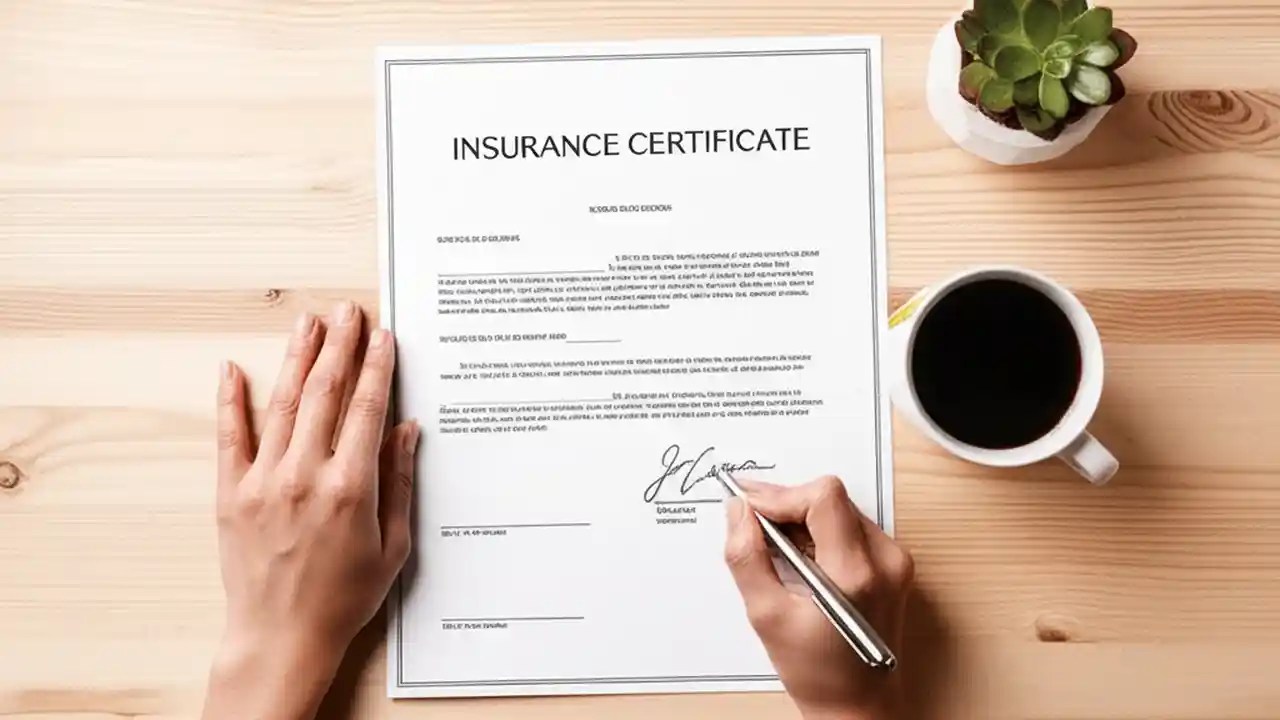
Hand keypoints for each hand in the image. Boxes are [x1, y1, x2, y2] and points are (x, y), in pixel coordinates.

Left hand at [203, 302, 417, 719]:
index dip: (378, 367)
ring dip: (298, 357)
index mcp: (351, 487)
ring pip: (283, 403)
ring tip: (308, 323)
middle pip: (325, 392)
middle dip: (341, 346)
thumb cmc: (342, 599)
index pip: (368, 408)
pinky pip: (231, 437)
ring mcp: (264, 481)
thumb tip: (406, 431)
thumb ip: (399, 483)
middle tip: (348, 312)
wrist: (282, 637)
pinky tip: (234, 369)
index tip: (384, 337)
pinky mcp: (231, 494)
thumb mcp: (393, 546)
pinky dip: (232, 400)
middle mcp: (305, 475)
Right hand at [724, 477, 913, 719]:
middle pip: (831, 498)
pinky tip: (799, 554)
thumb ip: (747, 557)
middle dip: (787, 504)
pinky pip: (851, 526)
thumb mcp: (767, 616)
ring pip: (840, 508)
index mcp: (855, 574)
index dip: (780, 495)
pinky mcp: (892, 565)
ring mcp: (894, 562)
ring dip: (802, 516)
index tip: (749, 506)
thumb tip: (738, 512)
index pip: (822, 497)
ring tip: (774, 544)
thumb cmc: (819, 675)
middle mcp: (884, 560)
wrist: (859, 707)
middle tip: (752, 522)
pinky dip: (819, 530)